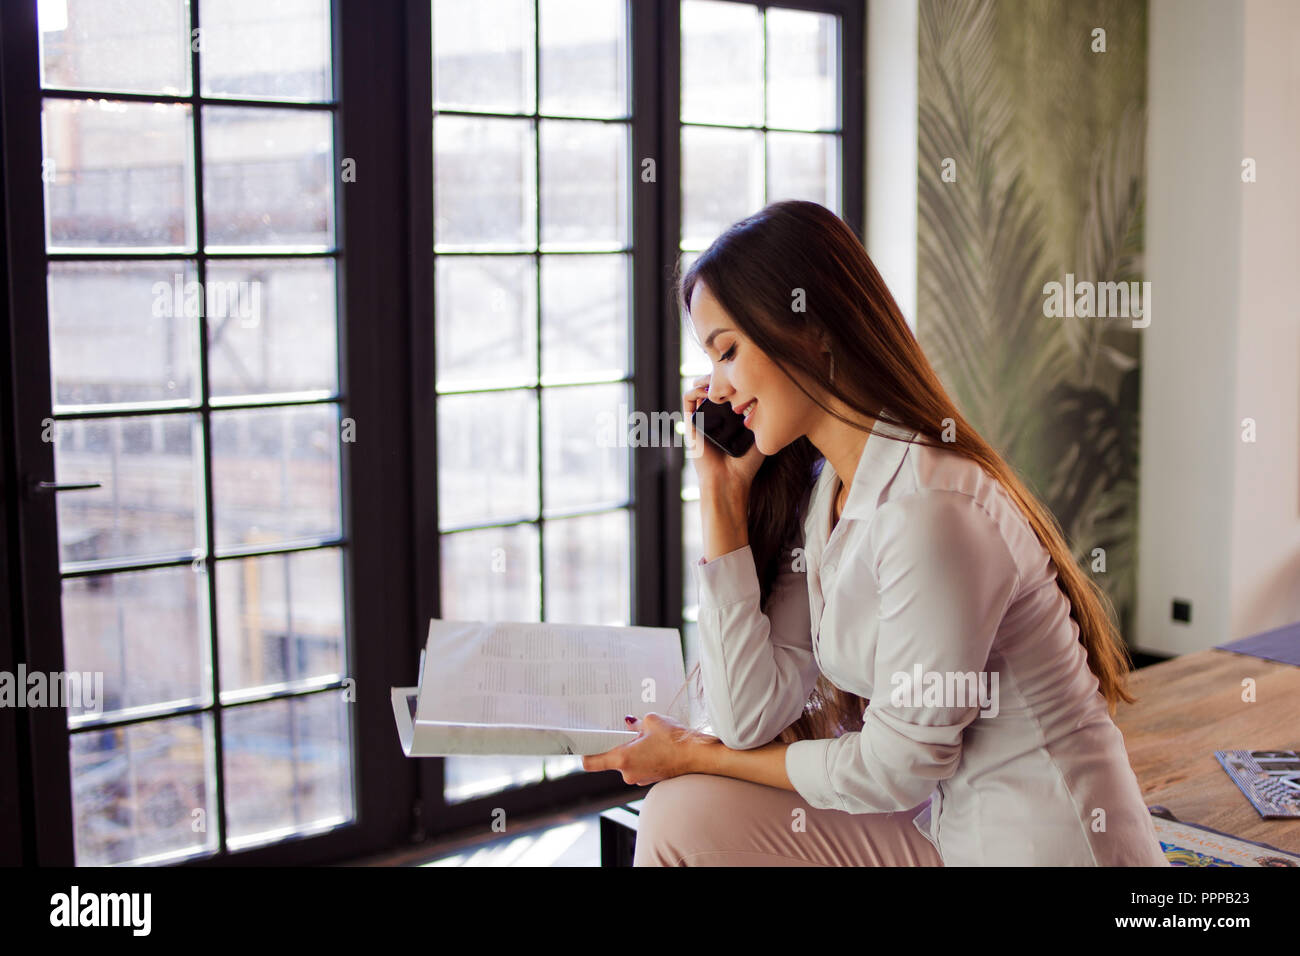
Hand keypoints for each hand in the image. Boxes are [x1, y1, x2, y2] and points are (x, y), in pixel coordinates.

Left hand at [581, 713, 718, 785]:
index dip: (584, 752)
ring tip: (644, 735)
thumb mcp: (651, 721)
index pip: (591, 762)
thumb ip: (635, 723)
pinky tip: (654, 744)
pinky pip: (639, 765)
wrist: (698, 756)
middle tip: (623, 728)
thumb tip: (629, 724)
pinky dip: (642, 755)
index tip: (584, 742)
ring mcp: (640, 778)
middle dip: (616, 743)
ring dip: (631, 749)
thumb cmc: (675, 740)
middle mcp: (628, 773)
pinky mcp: (651, 778)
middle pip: (610, 759)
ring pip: (627, 761)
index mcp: (623, 759)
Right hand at [683, 375, 765, 495]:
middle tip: (733, 370)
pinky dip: (696, 389)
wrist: (728, 480)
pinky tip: (710, 391)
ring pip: (700, 387)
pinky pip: (688, 398)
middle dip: (722, 374)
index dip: (736, 378)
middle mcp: (715, 416)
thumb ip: (761, 413)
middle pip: (715, 386)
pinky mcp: (690, 422)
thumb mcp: (759, 433)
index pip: (730, 389)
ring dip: (708, 378)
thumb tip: (765, 388)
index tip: (747, 373)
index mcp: (731, 417)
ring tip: (720, 378)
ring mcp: (702, 418)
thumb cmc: (746, 463)